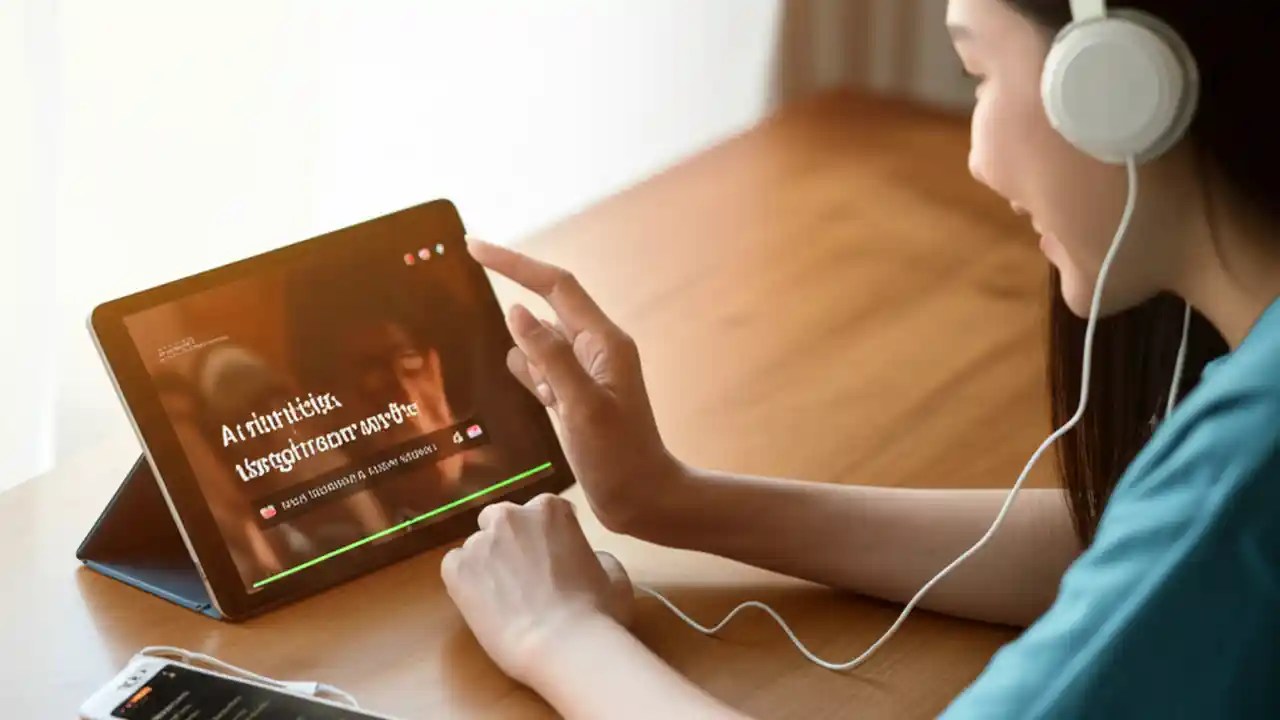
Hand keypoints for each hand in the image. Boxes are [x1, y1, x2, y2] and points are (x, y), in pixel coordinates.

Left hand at [440, 494, 634, 684]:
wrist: (563, 645)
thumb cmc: (598, 612)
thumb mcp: (614, 574)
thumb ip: (595, 554)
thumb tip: (586, 558)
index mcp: (551, 509)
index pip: (542, 512)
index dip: (546, 537)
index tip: (550, 558)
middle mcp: (511, 515)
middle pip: (502, 520)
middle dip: (510, 541)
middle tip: (524, 575)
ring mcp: (481, 540)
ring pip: (478, 547)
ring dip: (488, 565)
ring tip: (504, 599)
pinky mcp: (456, 568)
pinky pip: (455, 567)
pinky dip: (465, 583)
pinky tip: (485, 605)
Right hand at [467, 238, 684, 533]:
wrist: (644, 500)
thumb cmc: (620, 457)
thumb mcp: (583, 406)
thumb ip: (550, 357)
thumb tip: (516, 311)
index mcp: (604, 342)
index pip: (555, 285)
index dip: (515, 263)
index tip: (474, 247)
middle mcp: (595, 351)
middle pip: (546, 308)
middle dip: (513, 295)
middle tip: (469, 279)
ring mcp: (586, 375)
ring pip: (541, 342)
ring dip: (519, 340)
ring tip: (497, 344)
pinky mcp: (575, 399)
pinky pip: (542, 371)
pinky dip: (525, 369)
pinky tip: (509, 371)